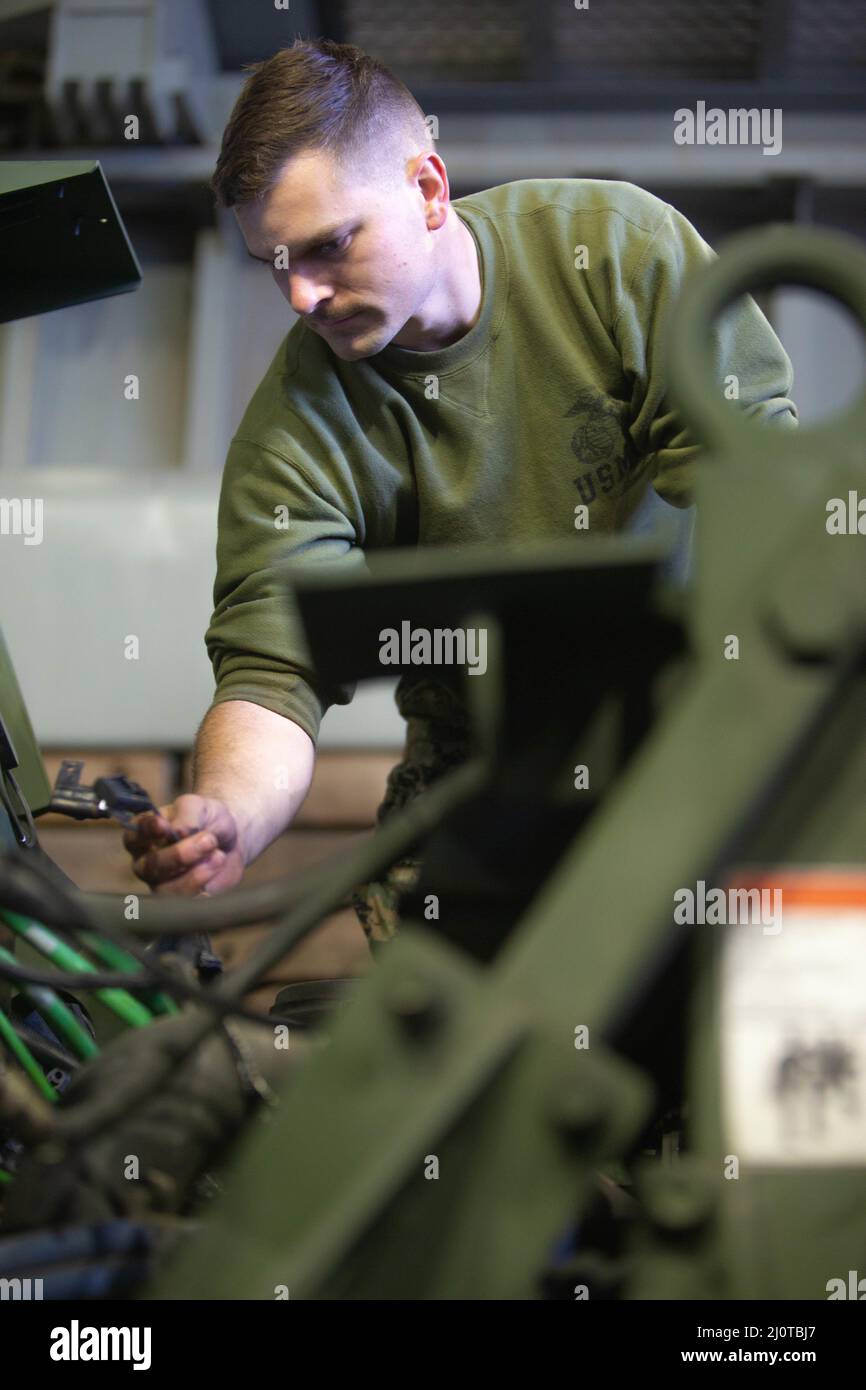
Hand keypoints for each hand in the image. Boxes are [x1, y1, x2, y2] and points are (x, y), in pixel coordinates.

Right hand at [122, 794, 244, 895]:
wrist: (232, 838)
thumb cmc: (207, 819)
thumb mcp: (198, 806)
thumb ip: (186, 815)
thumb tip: (178, 832)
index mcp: (143, 835)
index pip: (134, 837)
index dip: (147, 832)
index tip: (165, 826)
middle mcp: (147, 862)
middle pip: (151, 866)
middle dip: (181, 854)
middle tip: (209, 840)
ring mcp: (162, 883)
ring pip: (166, 890)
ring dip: (195, 875)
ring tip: (218, 856)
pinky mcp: (182, 899)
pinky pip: (186, 905)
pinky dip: (202, 892)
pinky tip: (214, 875)